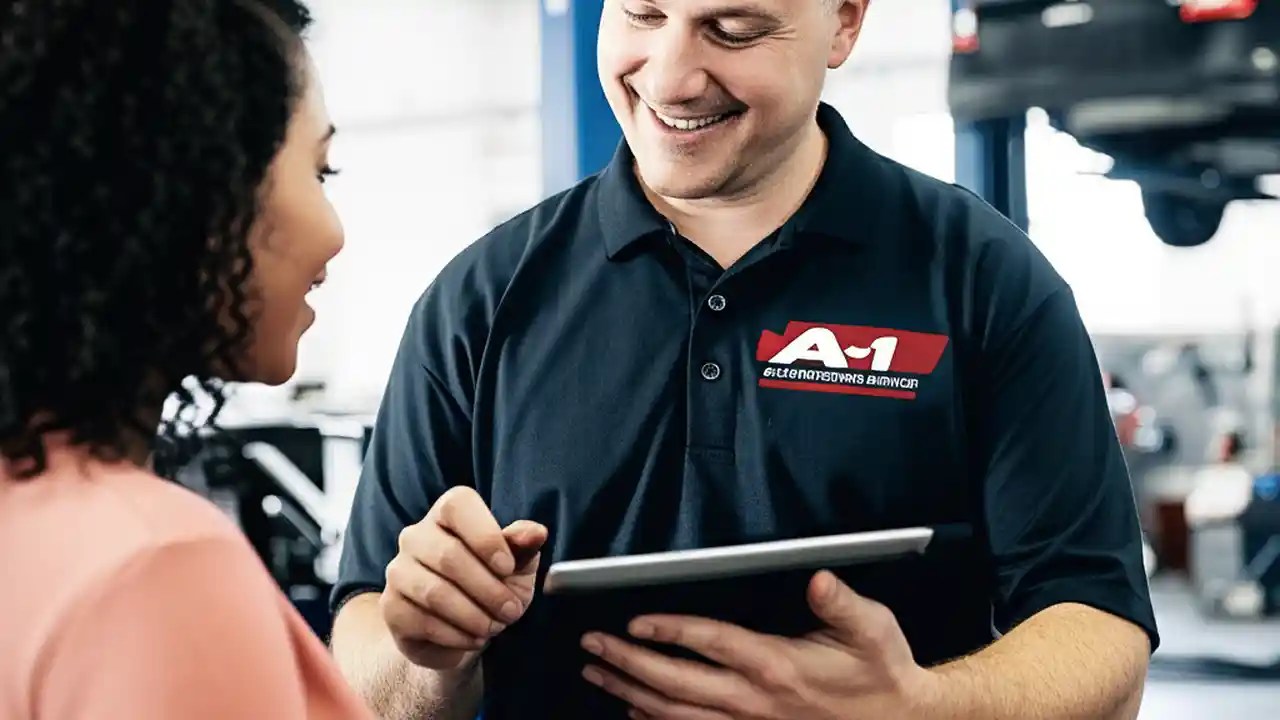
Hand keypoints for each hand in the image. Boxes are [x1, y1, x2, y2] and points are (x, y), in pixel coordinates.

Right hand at [380, 486, 546, 669]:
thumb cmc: (493, 584)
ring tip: (494, 627)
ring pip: (435, 592)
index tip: (508, 568)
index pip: (459, 506)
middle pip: (449, 556)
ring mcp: (398, 570)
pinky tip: (473, 638)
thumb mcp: (518, 563)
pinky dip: (456, 635)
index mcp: (448, 512)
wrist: (464, 628)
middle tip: (511, 611)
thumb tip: (536, 532)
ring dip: (473, 615)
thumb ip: (523, 545)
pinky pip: (422, 621)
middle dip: (488, 590)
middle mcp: (416, 535)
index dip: (486, 537)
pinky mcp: (390, 606)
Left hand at [579, 570, 937, 719]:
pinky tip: (634, 713)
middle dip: (627, 664)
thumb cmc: (882, 671)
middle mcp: (755, 699)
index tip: (634, 623)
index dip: (670, 632)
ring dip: (630, 694)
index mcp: (777, 665)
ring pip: (675, 715)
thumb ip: (841, 602)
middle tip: (592, 646)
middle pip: (676, 683)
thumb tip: (818, 578)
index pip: (711, 644)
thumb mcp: (872, 629)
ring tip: (597, 676)